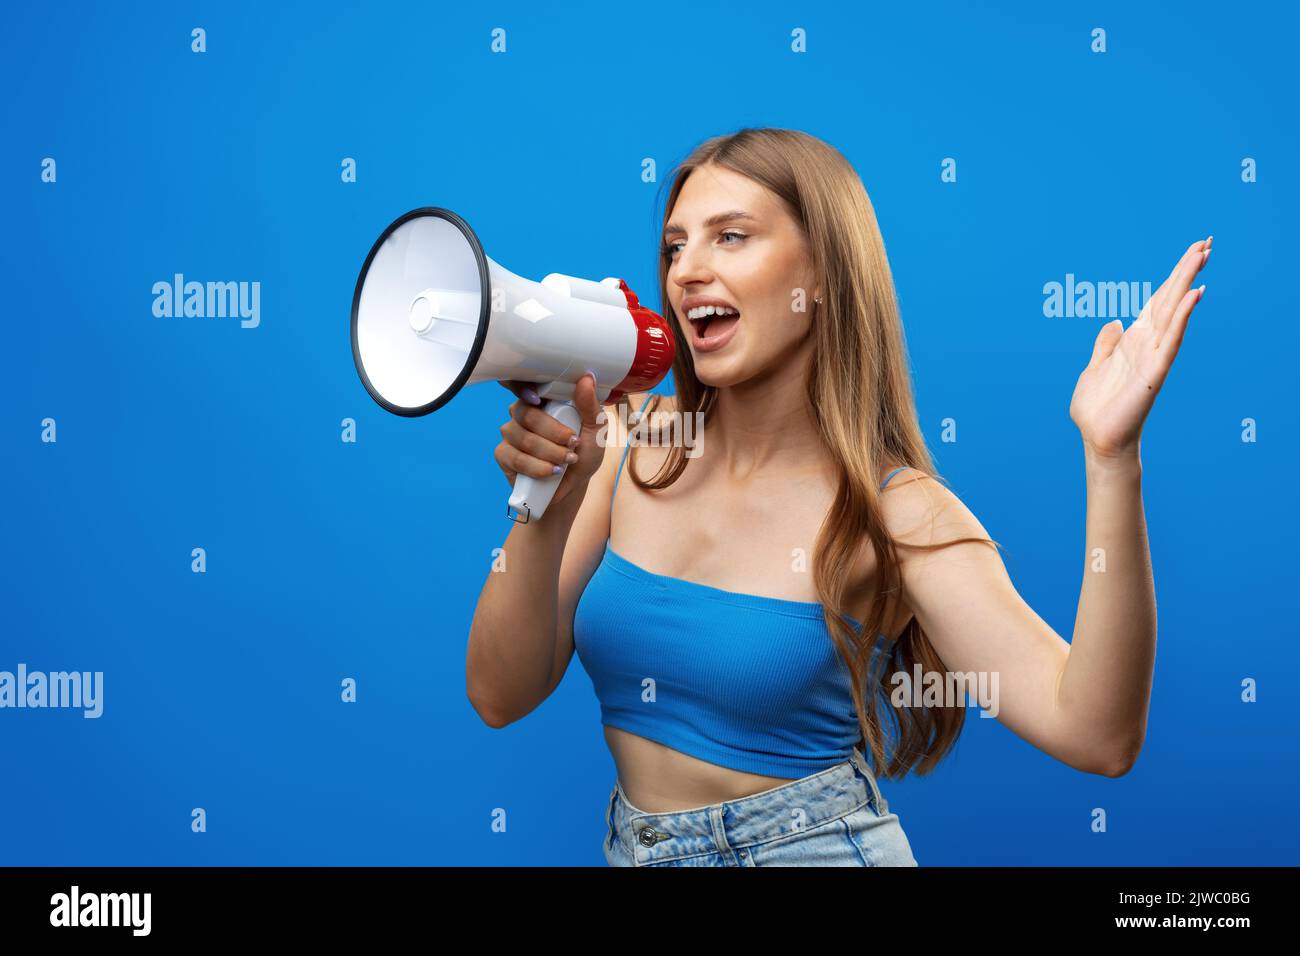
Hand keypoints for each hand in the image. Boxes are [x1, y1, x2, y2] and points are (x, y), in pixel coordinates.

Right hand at [494, 374, 606, 508]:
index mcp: (542, 400)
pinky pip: (515, 458)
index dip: (527, 390)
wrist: (574, 485)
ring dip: (551, 454)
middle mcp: (521, 412)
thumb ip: (590, 405)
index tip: (539, 400)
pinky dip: (537, 468)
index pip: (527, 386)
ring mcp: (510, 433)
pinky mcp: (503, 455)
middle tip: (573, 444)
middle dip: (555, 434)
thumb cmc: (583, 453)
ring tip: (566, 461)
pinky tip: (551, 472)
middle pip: (528, 416)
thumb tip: (586, 378)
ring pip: (524, 439)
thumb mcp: (595, 429)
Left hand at [1069, 236, 1210, 461]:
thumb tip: (1115, 320)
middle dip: (1186, 270)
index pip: (1156, 302)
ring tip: (1203, 255)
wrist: (1098, 438)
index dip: (1172, 277)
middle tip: (1207, 241)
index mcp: (1133, 341)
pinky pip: (1171, 339)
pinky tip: (1193, 295)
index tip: (1191, 252)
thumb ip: (1106, 344)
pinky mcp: (1154, 371)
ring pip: (1174, 312)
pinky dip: (1182, 316)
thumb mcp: (1095, 367)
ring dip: (1188, 283)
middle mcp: (1148, 343)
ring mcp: (1154, 356)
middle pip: (1170, 299)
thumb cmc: (1098, 408)